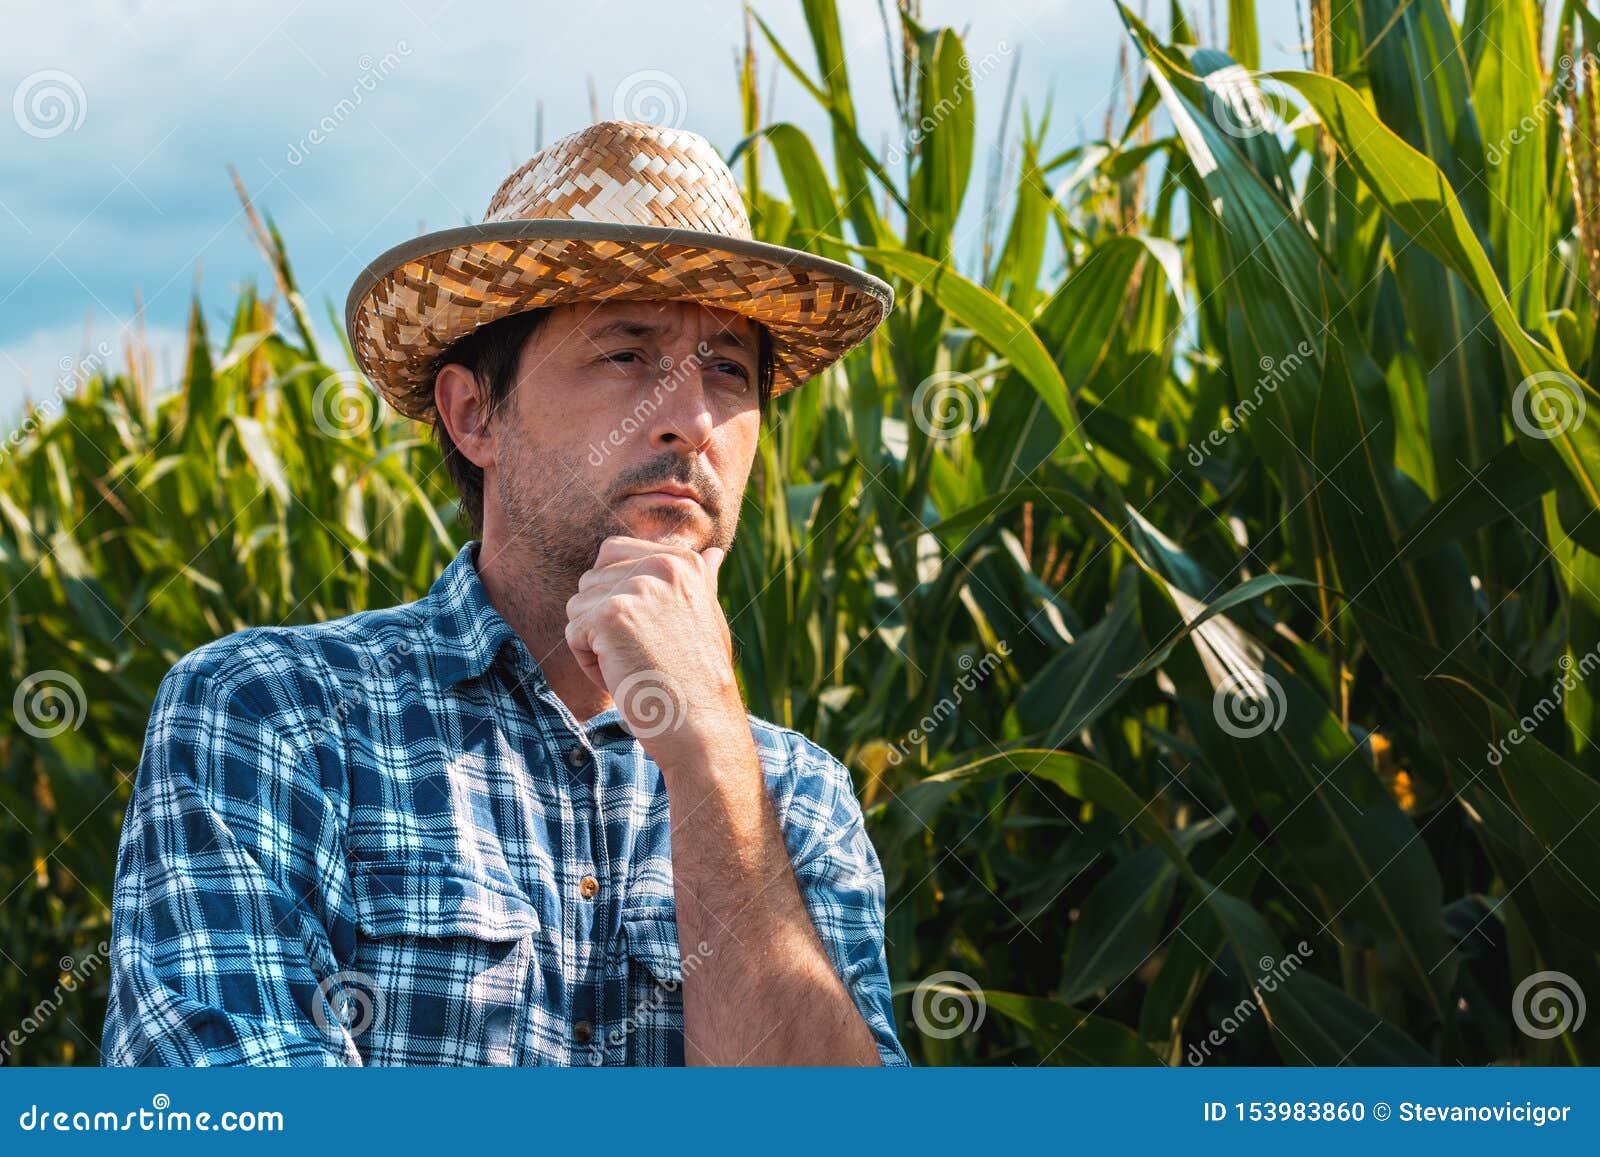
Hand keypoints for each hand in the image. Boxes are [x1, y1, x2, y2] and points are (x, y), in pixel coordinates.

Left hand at [564, 536, 744, 756]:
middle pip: (590, 582)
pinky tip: (625, 676)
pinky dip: (590, 664)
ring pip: (577, 608)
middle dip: (602, 623)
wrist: (702, 726)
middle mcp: (661, 565)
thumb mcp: (708, 618)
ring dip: (595, 644)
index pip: (611, 554)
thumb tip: (711, 554)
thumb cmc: (702, 680)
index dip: (615, 597)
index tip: (650, 633)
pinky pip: (573, 634)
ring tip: (636, 666)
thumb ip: (701, 581)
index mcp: (682, 561)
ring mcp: (635, 588)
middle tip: (643, 654)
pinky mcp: (611, 615)